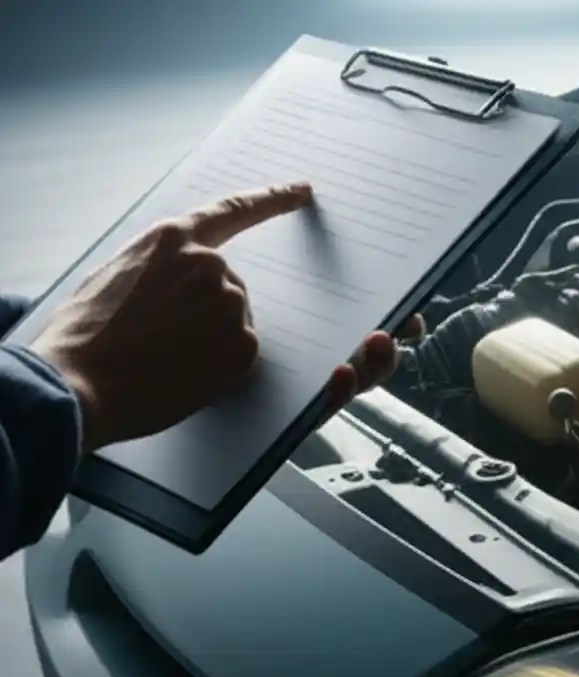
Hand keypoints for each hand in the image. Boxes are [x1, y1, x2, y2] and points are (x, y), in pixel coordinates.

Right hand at [29, 183, 416, 450]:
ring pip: (233, 320)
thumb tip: (182, 276)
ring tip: (163, 356)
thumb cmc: (85, 335)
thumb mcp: (114, 275)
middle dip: (201, 310)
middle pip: (226, 285)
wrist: (78, 386)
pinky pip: (241, 352)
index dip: (273, 199)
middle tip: (161, 338)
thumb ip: (161, 264)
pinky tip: (183, 372)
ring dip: (209, 337)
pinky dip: (219, 365)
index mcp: (173, 238)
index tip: (302, 191)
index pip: (235, 209)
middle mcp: (210, 264)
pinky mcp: (245, 343)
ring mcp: (232, 303)